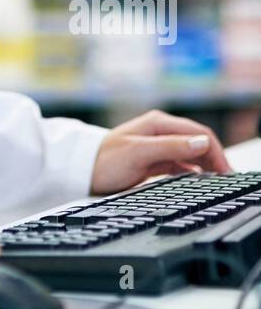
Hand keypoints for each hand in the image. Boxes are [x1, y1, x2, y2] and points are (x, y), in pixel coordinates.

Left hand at [90, 109, 231, 195]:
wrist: (82, 170)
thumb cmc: (105, 160)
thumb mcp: (139, 153)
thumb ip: (170, 147)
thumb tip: (201, 142)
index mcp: (158, 124)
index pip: (197, 133)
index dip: (214, 151)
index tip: (225, 171)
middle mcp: (160, 132)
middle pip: (196, 143)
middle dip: (213, 159)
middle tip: (225, 181)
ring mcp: (157, 146)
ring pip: (190, 154)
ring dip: (204, 167)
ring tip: (216, 184)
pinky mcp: (153, 160)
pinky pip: (179, 165)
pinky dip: (191, 172)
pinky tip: (197, 183)